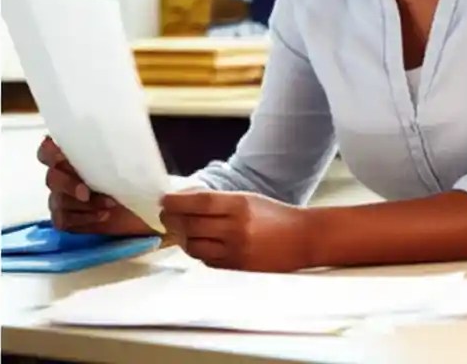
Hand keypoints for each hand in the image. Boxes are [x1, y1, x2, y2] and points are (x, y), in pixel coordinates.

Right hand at [38, 137, 153, 235]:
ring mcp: (61, 198)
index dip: (50, 153)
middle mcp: (62, 175)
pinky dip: (84, 218)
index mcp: (72, 155)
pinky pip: (63, 219)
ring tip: (110, 204)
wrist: (142, 209)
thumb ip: (122, 152)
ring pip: (58, 200)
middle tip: (86, 193)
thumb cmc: (134, 179)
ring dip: (85, 204)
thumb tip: (124, 138)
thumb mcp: (132, 161)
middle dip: (68, 185)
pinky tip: (103, 215)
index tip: (62, 157)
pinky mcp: (65, 219)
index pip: (47, 150)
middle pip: (51, 178)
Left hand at [160, 191, 314, 271]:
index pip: (198, 202)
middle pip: (191, 225)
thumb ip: (216, 201)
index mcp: (239, 205)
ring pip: (194, 246)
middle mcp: (236, 228)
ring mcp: (237, 250)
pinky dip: (198, 252)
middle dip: (172, 221)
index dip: (176, 202)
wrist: (303, 238)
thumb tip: (181, 199)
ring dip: (182, 238)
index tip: (163, 201)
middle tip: (165, 216)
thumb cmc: (273, 215)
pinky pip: (207, 261)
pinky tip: (200, 243)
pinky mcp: (238, 267)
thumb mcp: (246, 199)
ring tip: (181, 231)